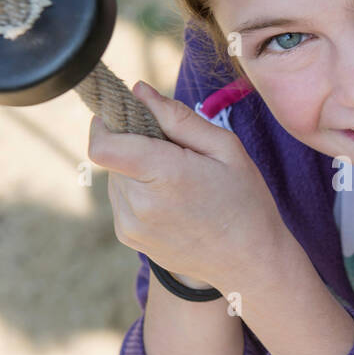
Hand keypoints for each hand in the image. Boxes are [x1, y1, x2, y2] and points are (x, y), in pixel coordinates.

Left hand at [88, 80, 291, 293]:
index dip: (105, 124)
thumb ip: (179, 117)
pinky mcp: (128, 238)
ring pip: (115, 178)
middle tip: (174, 154)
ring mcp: (131, 226)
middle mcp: (139, 205)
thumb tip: (140, 91)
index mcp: (165, 176)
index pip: (104, 146)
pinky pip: (121, 200)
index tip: (120, 114)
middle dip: (134, 146)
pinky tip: (171, 201)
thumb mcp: (226, 149)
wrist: (249, 263)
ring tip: (177, 182)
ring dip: (135, 170)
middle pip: (114, 156)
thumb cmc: (245, 202)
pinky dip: (138, 192)